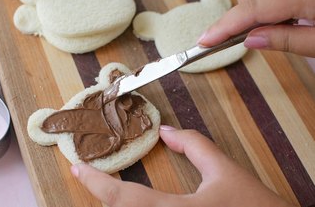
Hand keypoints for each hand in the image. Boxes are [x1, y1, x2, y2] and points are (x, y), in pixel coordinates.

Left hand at [70, 126, 294, 206]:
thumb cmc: (254, 206)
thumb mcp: (224, 171)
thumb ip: (195, 145)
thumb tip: (167, 131)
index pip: (124, 197)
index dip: (96, 183)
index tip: (78, 168)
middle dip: (101, 194)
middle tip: (87, 176)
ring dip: (115, 204)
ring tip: (104, 186)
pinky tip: (128, 201)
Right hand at [197, 0, 314, 56]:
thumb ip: (289, 40)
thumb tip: (251, 41)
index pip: (253, 9)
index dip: (225, 25)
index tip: (205, 40)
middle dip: (240, 16)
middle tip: (230, 38)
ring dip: (254, 9)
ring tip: (267, 28)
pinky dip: (265, 4)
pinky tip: (281, 15)